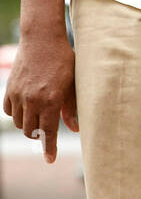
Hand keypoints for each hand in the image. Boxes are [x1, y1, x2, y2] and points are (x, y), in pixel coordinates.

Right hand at [2, 32, 78, 163]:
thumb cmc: (63, 60)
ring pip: (19, 123)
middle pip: (31, 132)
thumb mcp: (73, 83)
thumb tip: (75, 129)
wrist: (42, 38)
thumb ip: (72, 108)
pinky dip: (16, 114)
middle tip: (47, 131)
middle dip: (39, 136)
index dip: (49, 149)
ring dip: (28, 125)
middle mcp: (32, 100)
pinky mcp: (10, 88)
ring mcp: (18, 94)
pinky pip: (8, 111)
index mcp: (51, 100)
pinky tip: (26, 108)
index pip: (48, 133)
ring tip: (38, 117)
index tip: (50, 160)